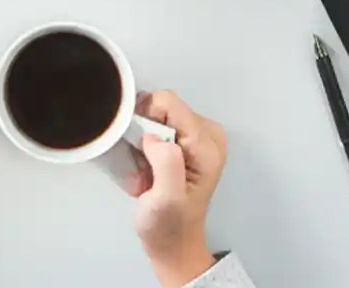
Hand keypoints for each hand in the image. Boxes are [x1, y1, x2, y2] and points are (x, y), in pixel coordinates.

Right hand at [124, 91, 228, 287]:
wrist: (173, 244)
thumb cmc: (168, 226)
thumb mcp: (166, 198)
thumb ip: (166, 162)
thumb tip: (153, 135)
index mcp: (207, 145)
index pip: (168, 103)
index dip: (146, 120)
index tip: (140, 149)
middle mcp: (207, 135)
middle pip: (163, 107)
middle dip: (145, 132)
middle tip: (144, 165)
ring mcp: (197, 137)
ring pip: (157, 115)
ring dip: (144, 141)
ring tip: (146, 170)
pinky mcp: (186, 142)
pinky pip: (157, 126)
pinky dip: (146, 145)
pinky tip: (148, 168)